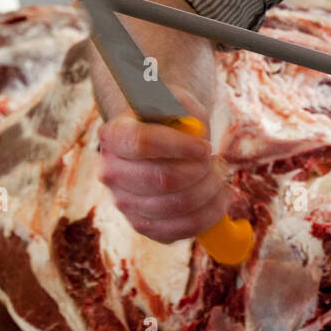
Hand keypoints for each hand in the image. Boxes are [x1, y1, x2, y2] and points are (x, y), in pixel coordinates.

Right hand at [98, 88, 230, 243]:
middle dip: (202, 171)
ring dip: (210, 191)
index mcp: (114, 134)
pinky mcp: (143, 225)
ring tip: (220, 175)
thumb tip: (193, 131)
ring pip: (175, 207)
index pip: (141, 143)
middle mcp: (111, 172)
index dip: (178, 146)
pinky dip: (209, 216)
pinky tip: (218, 197)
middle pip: (161, 180)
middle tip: (217, 160)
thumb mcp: (177, 101)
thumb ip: (183, 110)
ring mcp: (124, 203)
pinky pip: (180, 230)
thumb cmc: (172, 118)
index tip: (205, 146)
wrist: (161, 138)